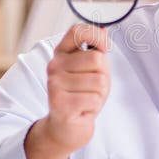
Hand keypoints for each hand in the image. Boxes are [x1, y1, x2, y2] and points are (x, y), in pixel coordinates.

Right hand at [25, 23, 110, 158]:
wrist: (66, 128)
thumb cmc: (82, 96)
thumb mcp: (92, 70)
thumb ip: (96, 51)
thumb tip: (104, 31)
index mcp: (61, 54)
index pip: (78, 31)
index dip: (97, 36)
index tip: (104, 49)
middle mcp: (54, 66)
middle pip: (96, 60)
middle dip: (103, 76)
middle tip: (92, 88)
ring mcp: (55, 84)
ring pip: (98, 81)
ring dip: (99, 94)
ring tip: (86, 99)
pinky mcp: (60, 103)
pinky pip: (94, 99)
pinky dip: (94, 106)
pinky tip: (82, 110)